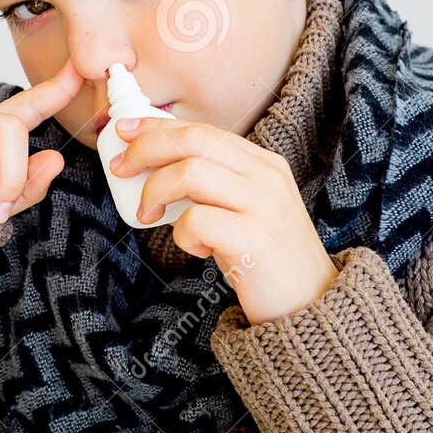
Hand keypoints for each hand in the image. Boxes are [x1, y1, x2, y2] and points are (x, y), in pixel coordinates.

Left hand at [110, 114, 339, 323]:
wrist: (311, 306)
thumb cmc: (265, 260)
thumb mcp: (245, 210)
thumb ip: (213, 186)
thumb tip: (152, 168)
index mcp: (263, 164)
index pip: (203, 130)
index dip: (158, 126)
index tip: (125, 130)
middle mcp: (266, 176)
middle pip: (194, 140)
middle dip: (146, 149)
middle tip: (121, 170)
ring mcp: (264, 206)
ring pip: (191, 172)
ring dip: (156, 191)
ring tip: (148, 215)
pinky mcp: (255, 240)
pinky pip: (198, 220)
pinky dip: (182, 234)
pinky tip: (195, 249)